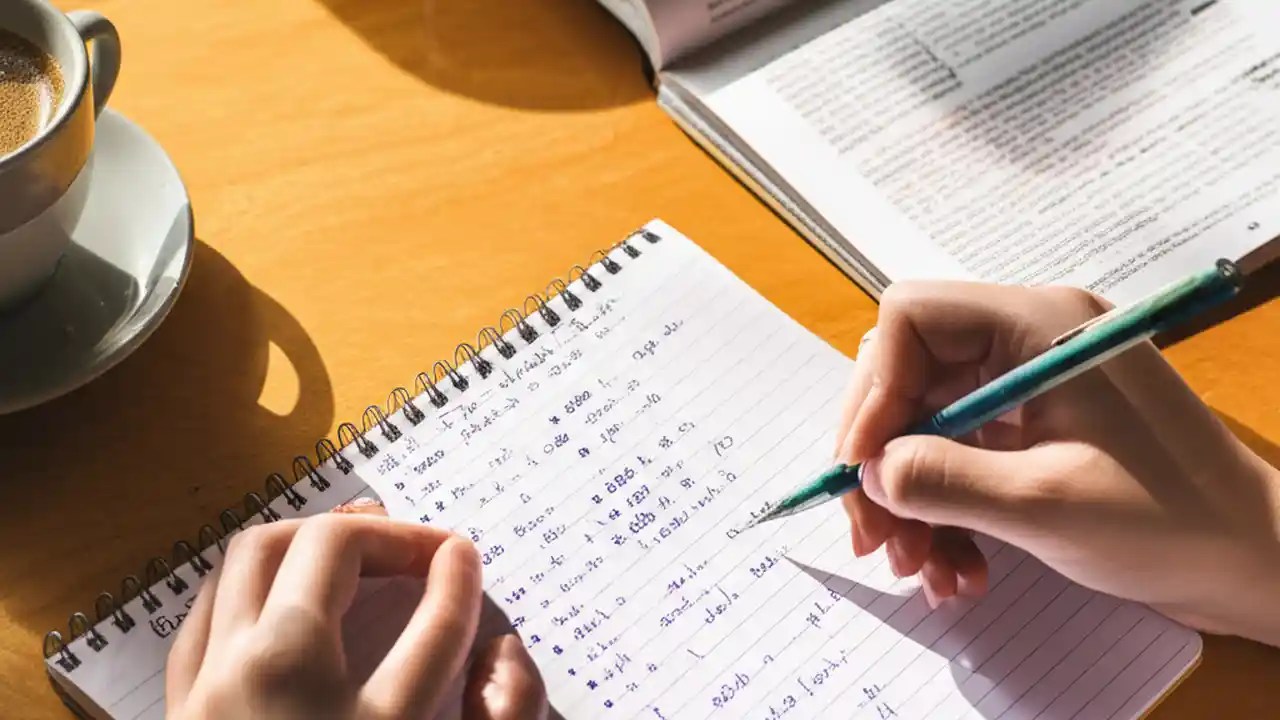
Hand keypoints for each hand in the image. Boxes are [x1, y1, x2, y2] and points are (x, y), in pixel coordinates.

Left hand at [166, 502, 546, 718]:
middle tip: (421, 553)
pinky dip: (247, 586)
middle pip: (326, 552)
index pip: (432, 622)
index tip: (464, 556)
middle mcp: (274, 683)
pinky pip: (203, 613)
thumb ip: (501, 715)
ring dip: (308, 542)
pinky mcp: (177, 708)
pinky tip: (281, 597)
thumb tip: (504, 648)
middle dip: (383, 535)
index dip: (458, 578)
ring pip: (251, 562)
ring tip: (353, 554)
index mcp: (362, 719)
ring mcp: (213, 692)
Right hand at [837, 281, 1279, 645]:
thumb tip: (868, 473)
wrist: (1253, 561)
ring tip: (920, 570)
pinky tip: (957, 569)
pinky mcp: (1035, 426)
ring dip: (911, 499)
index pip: (913, 320)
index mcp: (1039, 325)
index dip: (873, 391)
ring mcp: (1030, 383)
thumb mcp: (1046, 505)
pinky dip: (947, 510)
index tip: (861, 468)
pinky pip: (960, 453)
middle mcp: (1027, 339)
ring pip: (927, 423)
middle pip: (909, 375)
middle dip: (884, 460)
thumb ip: (945, 481)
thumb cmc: (1170, 521)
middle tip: (873, 537)